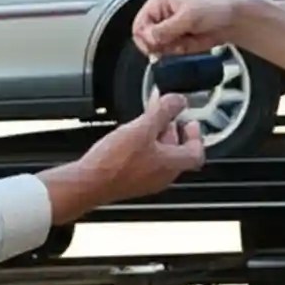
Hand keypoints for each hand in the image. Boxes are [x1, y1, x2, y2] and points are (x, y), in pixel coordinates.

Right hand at [38, 94, 205, 223]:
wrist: (88, 183)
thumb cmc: (114, 162)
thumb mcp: (142, 128)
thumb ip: (163, 111)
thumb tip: (178, 101)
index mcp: (172, 164)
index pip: (196, 152)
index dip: (196, 135)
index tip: (191, 121)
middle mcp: (163, 176)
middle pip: (178, 153)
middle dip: (174, 131)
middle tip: (167, 116)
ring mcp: (147, 181)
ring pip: (161, 158)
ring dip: (158, 138)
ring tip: (147, 123)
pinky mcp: (132, 182)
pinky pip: (146, 163)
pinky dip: (145, 148)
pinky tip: (131, 138)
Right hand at [131, 0, 244, 57]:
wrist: (233, 19)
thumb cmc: (214, 6)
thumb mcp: (188, 17)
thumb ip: (166, 29)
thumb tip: (149, 39)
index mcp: (158, 3)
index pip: (139, 25)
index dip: (145, 37)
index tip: (156, 44)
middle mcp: (161, 16)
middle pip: (146, 39)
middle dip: (159, 45)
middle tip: (172, 43)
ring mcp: (169, 30)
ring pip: (157, 48)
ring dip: (171, 49)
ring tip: (186, 40)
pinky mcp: (178, 42)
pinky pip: (170, 53)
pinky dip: (179, 53)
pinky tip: (191, 44)